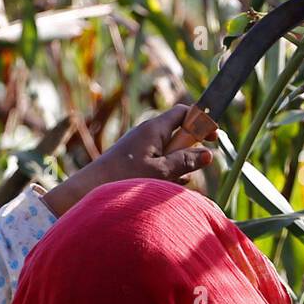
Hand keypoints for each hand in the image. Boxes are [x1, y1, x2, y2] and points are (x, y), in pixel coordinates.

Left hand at [42, 104, 212, 216]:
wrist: (88, 191)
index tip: (214, 137)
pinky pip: (159, 164)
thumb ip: (185, 162)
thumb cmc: (123, 178)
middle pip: (179, 134)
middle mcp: (147, 135)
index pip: (183, 113)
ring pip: (170, 153)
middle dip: (190, 150)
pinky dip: (167, 174)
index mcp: (153, 129)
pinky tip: (167, 187)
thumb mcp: (160, 171)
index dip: (201, 121)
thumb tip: (208, 154)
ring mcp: (141, 149)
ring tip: (177, 181)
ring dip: (179, 167)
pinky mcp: (135, 163)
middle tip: (194, 166)